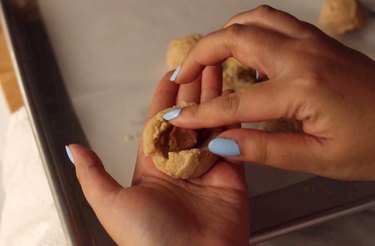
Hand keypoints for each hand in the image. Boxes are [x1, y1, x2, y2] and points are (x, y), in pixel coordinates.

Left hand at [68, 69, 248, 244]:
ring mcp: (208, 166)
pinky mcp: (232, 173)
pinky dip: (234, 118)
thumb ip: (93, 174)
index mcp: (154, 165)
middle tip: (200, 63)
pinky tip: (235, 97)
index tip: (172, 75)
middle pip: (188, 117)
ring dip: (215, 96)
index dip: (165, 97)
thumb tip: (74, 149)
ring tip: (219, 70)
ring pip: (211, 123)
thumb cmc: (149, 239)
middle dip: (193, 89)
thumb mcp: (110, 204)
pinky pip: (232, 140)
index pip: (160, 122)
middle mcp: (181, 163)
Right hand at [168, 5, 374, 179]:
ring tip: (207, 60)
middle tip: (183, 77)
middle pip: (234, 39)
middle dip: (200, 56)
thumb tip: (223, 141)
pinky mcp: (318, 40)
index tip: (178, 118)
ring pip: (253, 19)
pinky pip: (272, 21)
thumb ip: (265, 149)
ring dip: (222, 36)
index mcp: (303, 88)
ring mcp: (312, 41)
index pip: (234, 101)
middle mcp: (304, 55)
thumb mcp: (319, 158)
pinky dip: (246, 30)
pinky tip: (242, 52)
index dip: (201, 112)